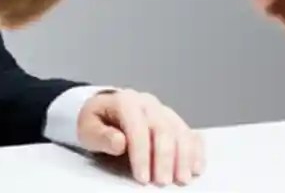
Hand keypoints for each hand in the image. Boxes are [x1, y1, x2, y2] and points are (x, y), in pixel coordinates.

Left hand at [77, 89, 203, 185]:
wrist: (104, 110)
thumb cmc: (96, 122)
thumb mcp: (88, 129)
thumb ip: (102, 136)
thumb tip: (120, 142)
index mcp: (125, 101)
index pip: (137, 127)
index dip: (141, 154)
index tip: (142, 178)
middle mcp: (148, 103)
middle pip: (162, 128)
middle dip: (165, 158)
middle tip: (162, 182)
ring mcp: (163, 111)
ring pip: (180, 130)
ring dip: (184, 156)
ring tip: (182, 178)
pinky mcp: (174, 121)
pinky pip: (190, 133)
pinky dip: (196, 150)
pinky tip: (196, 167)